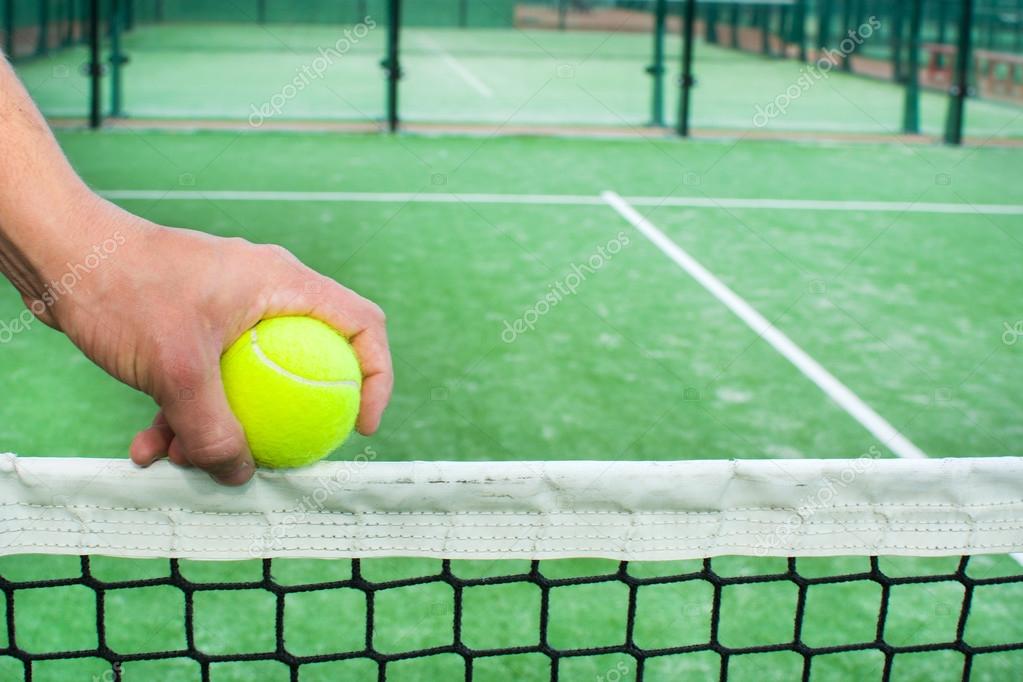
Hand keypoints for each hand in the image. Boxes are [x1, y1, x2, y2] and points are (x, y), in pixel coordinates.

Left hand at [30, 199, 391, 484]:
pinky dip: (186, 414)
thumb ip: (213, 429)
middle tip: (274, 453)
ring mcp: (229, 310)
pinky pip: (208, 379)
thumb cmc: (124, 291)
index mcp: (284, 286)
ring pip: (251, 380)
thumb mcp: (176, 371)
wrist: (57, 255)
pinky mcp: (193, 327)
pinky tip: (148, 446)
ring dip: (221, 425)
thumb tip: (239, 474)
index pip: (361, 326)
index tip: (358, 425)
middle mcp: (266, 295)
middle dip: (288, 418)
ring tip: (180, 458)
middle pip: (307, 363)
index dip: (376, 378)